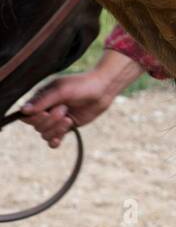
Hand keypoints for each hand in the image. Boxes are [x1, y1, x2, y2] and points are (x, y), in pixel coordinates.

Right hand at [19, 52, 142, 147]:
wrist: (102, 91)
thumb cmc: (81, 86)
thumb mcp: (61, 90)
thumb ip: (42, 101)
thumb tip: (23, 110)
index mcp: (41, 99)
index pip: (27, 116)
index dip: (35, 118)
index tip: (47, 113)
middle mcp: (46, 110)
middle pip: (37, 126)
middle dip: (50, 121)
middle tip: (64, 110)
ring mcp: (56, 120)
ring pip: (45, 134)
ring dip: (56, 129)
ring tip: (69, 119)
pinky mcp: (65, 127)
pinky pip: (53, 140)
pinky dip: (55, 141)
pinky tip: (59, 140)